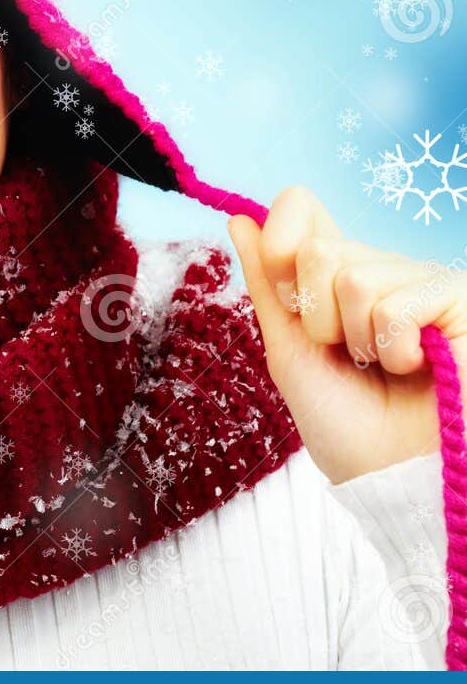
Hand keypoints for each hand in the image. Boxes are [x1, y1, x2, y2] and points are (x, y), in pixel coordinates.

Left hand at [226, 186, 466, 484]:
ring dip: (356, 337)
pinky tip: (417, 366)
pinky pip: (395, 302)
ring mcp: (421, 280)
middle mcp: (381, 267)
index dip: (280, 244)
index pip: (299, 207)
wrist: (393, 475)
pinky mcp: (457, 298)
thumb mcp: (290, 349)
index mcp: (336, 274)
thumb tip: (239, 219)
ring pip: (354, 275)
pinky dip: (392, 346)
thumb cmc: (346, 423)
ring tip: (384, 365)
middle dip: (316, 317)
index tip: (288, 299)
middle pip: (317, 248)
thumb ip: (267, 283)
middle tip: (347, 354)